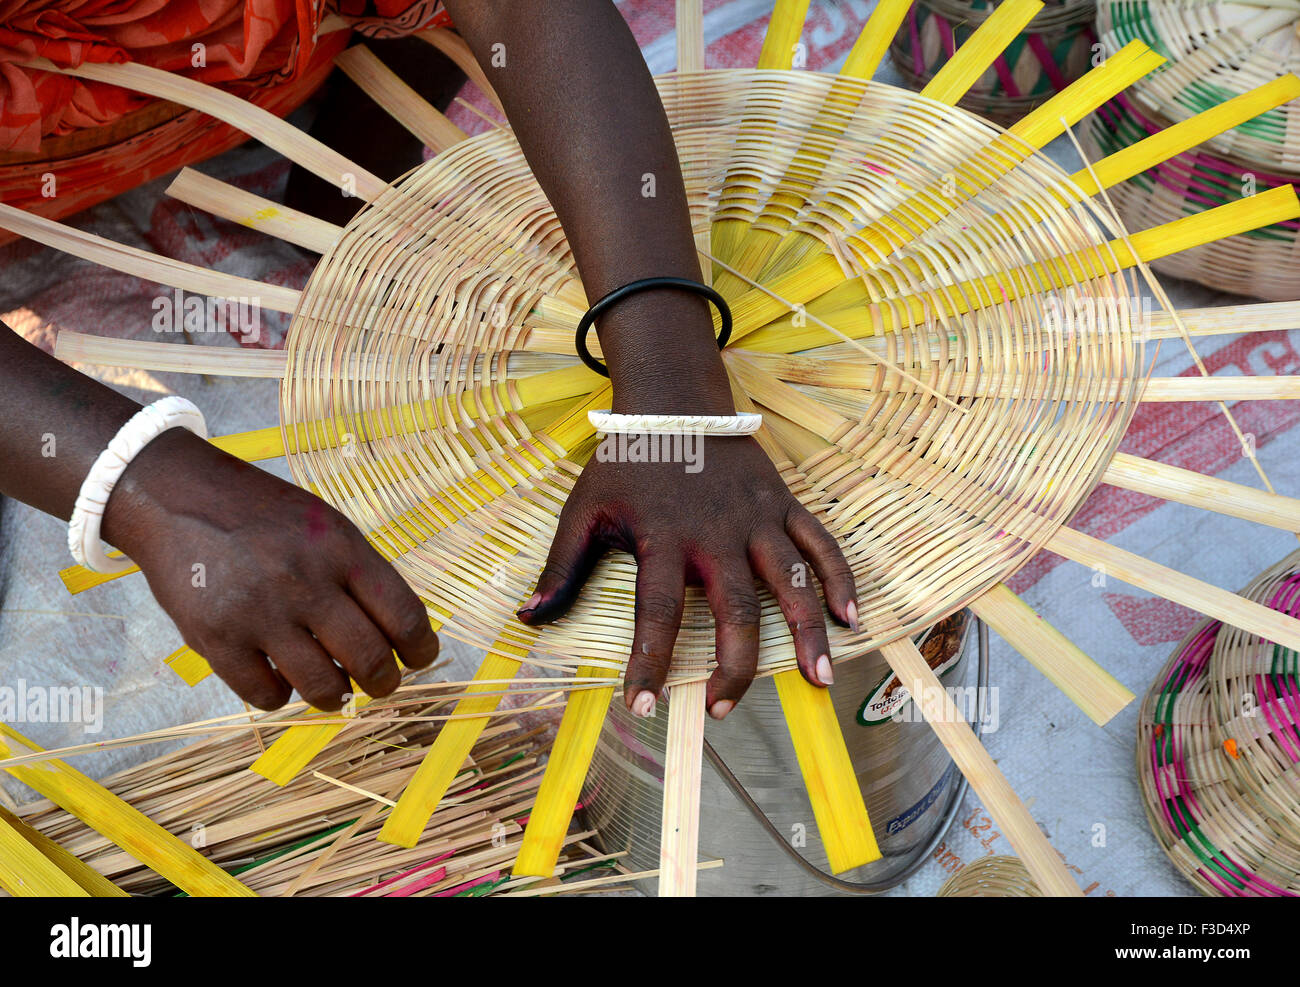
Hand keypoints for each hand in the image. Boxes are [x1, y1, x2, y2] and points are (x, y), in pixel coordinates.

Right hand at [103, 428, 438, 710]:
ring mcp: (258, 612)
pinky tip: (280, 681)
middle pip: (370, 659)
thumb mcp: (326, 527)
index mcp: (341, 548)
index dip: (420, 649)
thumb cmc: (265, 516)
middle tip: (381, 685)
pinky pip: (265, 695)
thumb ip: (360, 576)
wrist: (179, 497)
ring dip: (336, 697)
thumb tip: (400, 638)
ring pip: (323, 686)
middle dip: (384, 683)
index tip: (419, 659)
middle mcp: (304, 580)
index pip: (403, 615)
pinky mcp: (215, 637)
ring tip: (335, 691)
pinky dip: (280, 696)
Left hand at [516, 433, 857, 719]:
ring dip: (807, 631)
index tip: (642, 705)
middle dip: (734, 665)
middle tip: (724, 709)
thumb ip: (561, 567)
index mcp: (663, 536)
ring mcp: (756, 517)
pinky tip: (851, 621)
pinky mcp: (784, 503)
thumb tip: (528, 619)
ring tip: (818, 679)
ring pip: (790, 580)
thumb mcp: (583, 510)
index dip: (650, 661)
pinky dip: (839, 579)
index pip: (657, 610)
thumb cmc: (626, 461)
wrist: (674, 399)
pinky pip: (820, 543)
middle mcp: (716, 531)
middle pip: (735, 608)